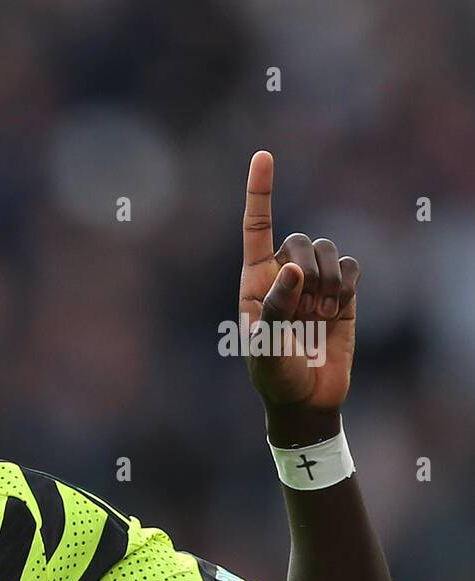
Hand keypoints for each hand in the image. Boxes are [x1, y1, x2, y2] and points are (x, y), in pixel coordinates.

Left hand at [240, 151, 360, 423]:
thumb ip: (273, 308)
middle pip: (299, 240)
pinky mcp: (343, 293)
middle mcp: (282, 275)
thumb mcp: (264, 346)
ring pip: (328, 250)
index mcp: (253, 281)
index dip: (260, 191)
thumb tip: (292, 270)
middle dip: (306, 270)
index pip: (256, 228)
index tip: (263, 155)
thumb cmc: (274, 376)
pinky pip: (352, 266)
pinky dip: (348, 285)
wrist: (305, 400)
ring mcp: (313, 283)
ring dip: (328, 283)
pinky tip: (338, 311)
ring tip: (319, 317)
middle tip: (304, 311)